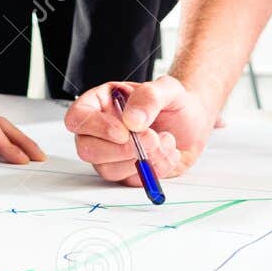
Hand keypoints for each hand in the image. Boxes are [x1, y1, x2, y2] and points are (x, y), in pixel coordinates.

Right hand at [64, 76, 213, 184]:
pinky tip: (169, 152)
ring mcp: (112, 155)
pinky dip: (155, 170)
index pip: (77, 118)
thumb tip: (131, 121)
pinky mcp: (128, 173)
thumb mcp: (167, 89)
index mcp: (101, 104)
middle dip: (121, 149)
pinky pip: (131, 181)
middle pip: (86, 149)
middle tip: (151, 138)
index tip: (122, 132)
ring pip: (107, 169)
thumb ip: (149, 98)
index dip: (94, 127)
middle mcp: (100, 131)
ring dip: (142, 159)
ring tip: (167, 140)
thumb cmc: (174, 102)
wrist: (194, 123)